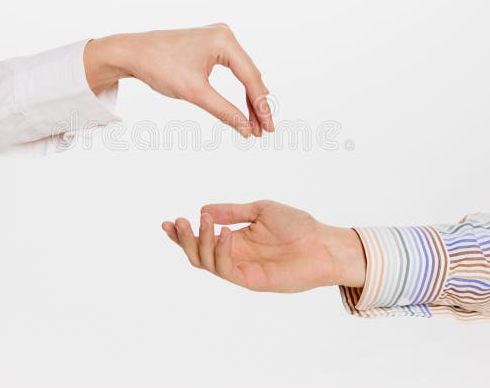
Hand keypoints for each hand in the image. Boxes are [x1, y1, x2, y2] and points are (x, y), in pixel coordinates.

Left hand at [83, 23, 273, 136]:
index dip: (261, 106)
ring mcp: (219, 38)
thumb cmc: (159, 67)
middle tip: (263, 131)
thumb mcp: (194, 92)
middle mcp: (225, 35)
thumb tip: (246, 129)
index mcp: (224, 41)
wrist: (133, 53)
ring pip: (242, 74)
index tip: (268, 128)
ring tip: (254, 125)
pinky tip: (243, 108)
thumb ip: (224, 111)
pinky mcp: (211, 45)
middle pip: (250, 75)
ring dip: (248, 99)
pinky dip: (236, 90)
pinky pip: (232, 70)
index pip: (251, 77)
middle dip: (256, 105)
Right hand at [161, 200, 366, 291]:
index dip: (183, 234)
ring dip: (200, 242)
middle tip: (179, 221)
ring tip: (201, 221)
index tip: (167, 223)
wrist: (322, 244)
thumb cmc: (297, 225)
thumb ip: (232, 211)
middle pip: (197, 254)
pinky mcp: (251, 279)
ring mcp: (242, 269)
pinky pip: (226, 268)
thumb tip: (204, 209)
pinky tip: (225, 232)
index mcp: (235, 239)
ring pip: (207, 262)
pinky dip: (220, 251)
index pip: (203, 239)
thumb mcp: (260, 210)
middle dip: (184, 239)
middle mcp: (235, 255)